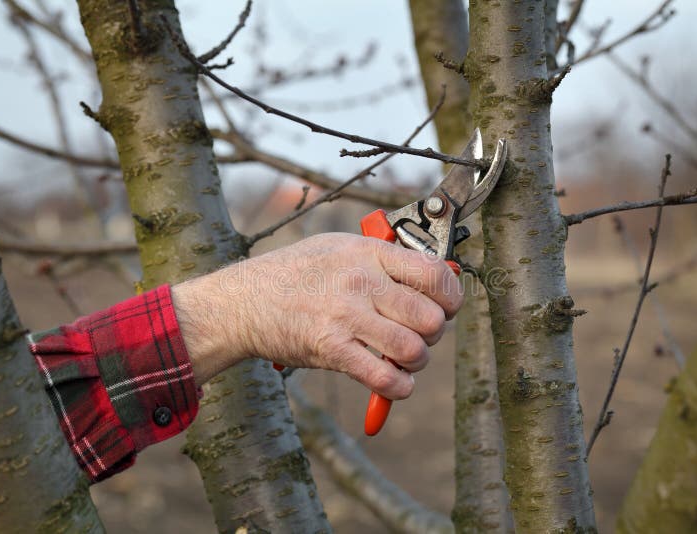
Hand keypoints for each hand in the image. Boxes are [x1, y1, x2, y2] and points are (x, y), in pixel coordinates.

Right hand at [172, 233, 462, 398]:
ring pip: (413, 350)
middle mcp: (361, 282)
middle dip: (435, 334)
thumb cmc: (294, 273)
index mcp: (368, 254)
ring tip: (402, 358)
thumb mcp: (339, 248)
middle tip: (420, 335)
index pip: (434, 274)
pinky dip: (398, 387)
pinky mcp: (331, 349)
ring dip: (416, 362)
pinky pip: (384, 377)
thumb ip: (383, 259)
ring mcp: (346, 316)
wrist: (244, 301)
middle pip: (431, 317)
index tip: (447, 306)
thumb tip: (431, 275)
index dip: (452, 296)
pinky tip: (393, 382)